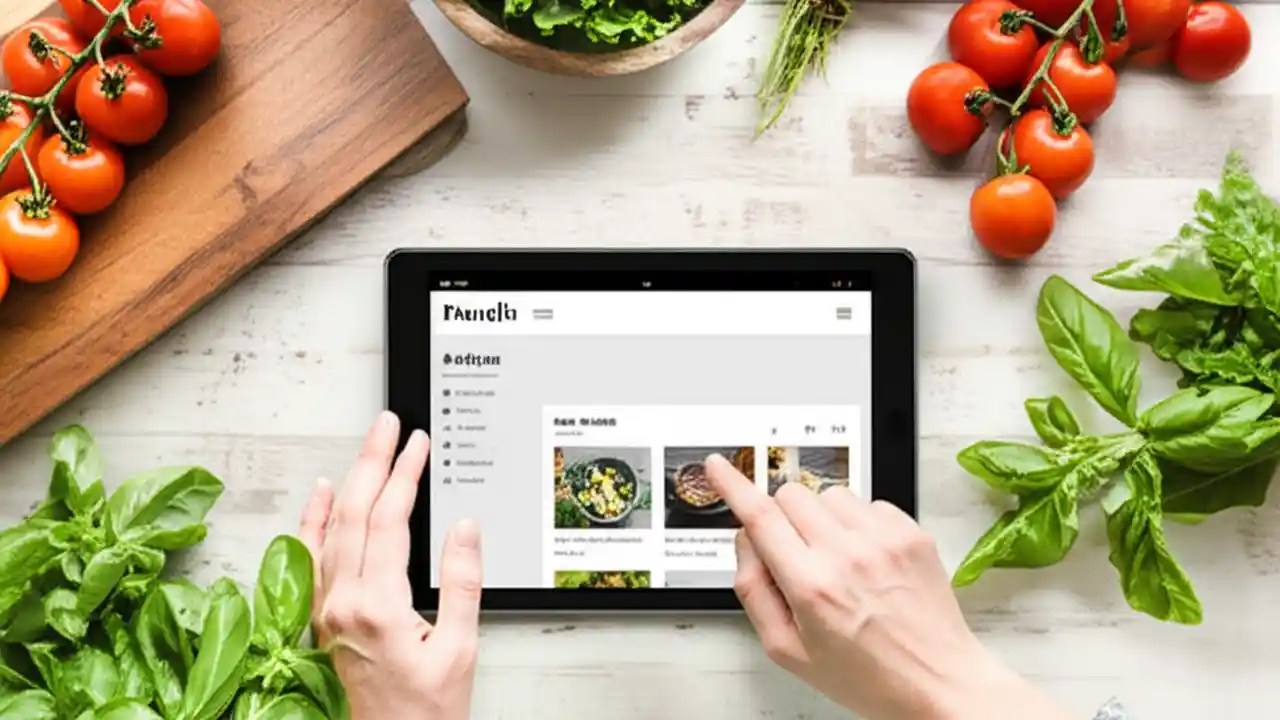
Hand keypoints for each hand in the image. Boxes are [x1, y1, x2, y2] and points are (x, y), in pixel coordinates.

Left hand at [298, 411, 482, 719]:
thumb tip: (464, 529)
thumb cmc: (423, 713)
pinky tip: (319, 494)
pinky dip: (313, 519)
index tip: (418, 445)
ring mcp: (325, 611)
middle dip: (373, 462)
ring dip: (348, 481)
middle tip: (389, 426)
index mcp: (377, 607)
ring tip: (366, 447)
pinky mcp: (319, 620)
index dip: (404, 475)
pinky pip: (310, 556)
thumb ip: (462, 584)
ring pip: (329, 528)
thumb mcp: (459, 650)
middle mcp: (342, 604)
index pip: (388, 520)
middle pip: (353, 512)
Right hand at [705, 455, 1073, 719]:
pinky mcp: (910, 532)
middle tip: (794, 553)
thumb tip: (746, 543)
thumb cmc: (868, 676)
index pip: (759, 516)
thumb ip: (754, 591)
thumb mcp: (789, 651)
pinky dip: (857, 523)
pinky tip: (865, 559)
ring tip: (836, 560)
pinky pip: (867, 502)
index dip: (731, 485)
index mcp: (811, 587)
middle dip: (781, 516)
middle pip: (790, 495)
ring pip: (828, 493)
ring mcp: (883, 539)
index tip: (717, 466)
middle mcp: (847, 555)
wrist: (938, 681)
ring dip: (820, 517)